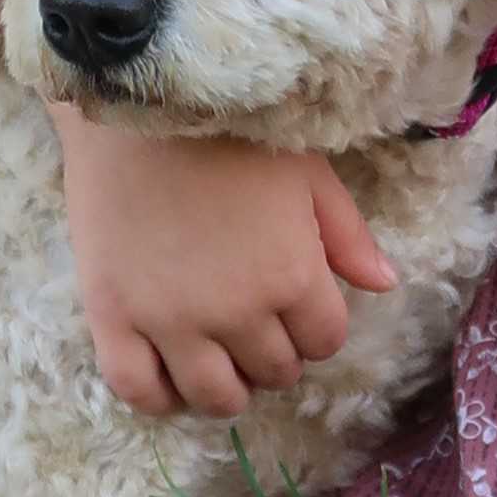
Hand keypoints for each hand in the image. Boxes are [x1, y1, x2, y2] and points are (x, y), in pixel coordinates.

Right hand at [55, 103, 395, 421]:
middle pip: (274, 371)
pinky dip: (158, 397)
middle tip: (257, 322)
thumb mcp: (307, 172)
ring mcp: (170, 320)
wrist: (138, 98)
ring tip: (219, 359)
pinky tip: (168, 378)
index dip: (317, 327)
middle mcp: (236, 312)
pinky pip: (137, 389)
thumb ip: (347, 234)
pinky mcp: (112, 316)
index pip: (325, 341)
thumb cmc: (230, 128)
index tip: (299, 307)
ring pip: (213, 396)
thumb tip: (385, 284)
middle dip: (275, 353)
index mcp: (292, 276)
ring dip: (227, 387)